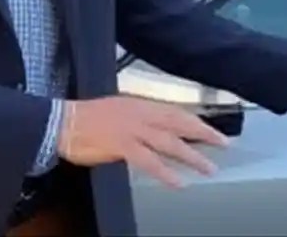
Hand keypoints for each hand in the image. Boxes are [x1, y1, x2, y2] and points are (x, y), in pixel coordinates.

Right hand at [57, 95, 228, 188]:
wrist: (63, 121)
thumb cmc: (85, 117)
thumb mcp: (117, 108)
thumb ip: (137, 117)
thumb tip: (152, 129)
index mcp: (139, 104)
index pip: (175, 111)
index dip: (195, 120)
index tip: (210, 128)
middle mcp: (141, 113)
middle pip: (180, 123)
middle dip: (203, 133)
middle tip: (223, 144)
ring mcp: (133, 129)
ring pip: (170, 142)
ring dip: (191, 156)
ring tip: (208, 168)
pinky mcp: (123, 145)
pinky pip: (150, 161)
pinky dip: (167, 172)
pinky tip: (179, 182)